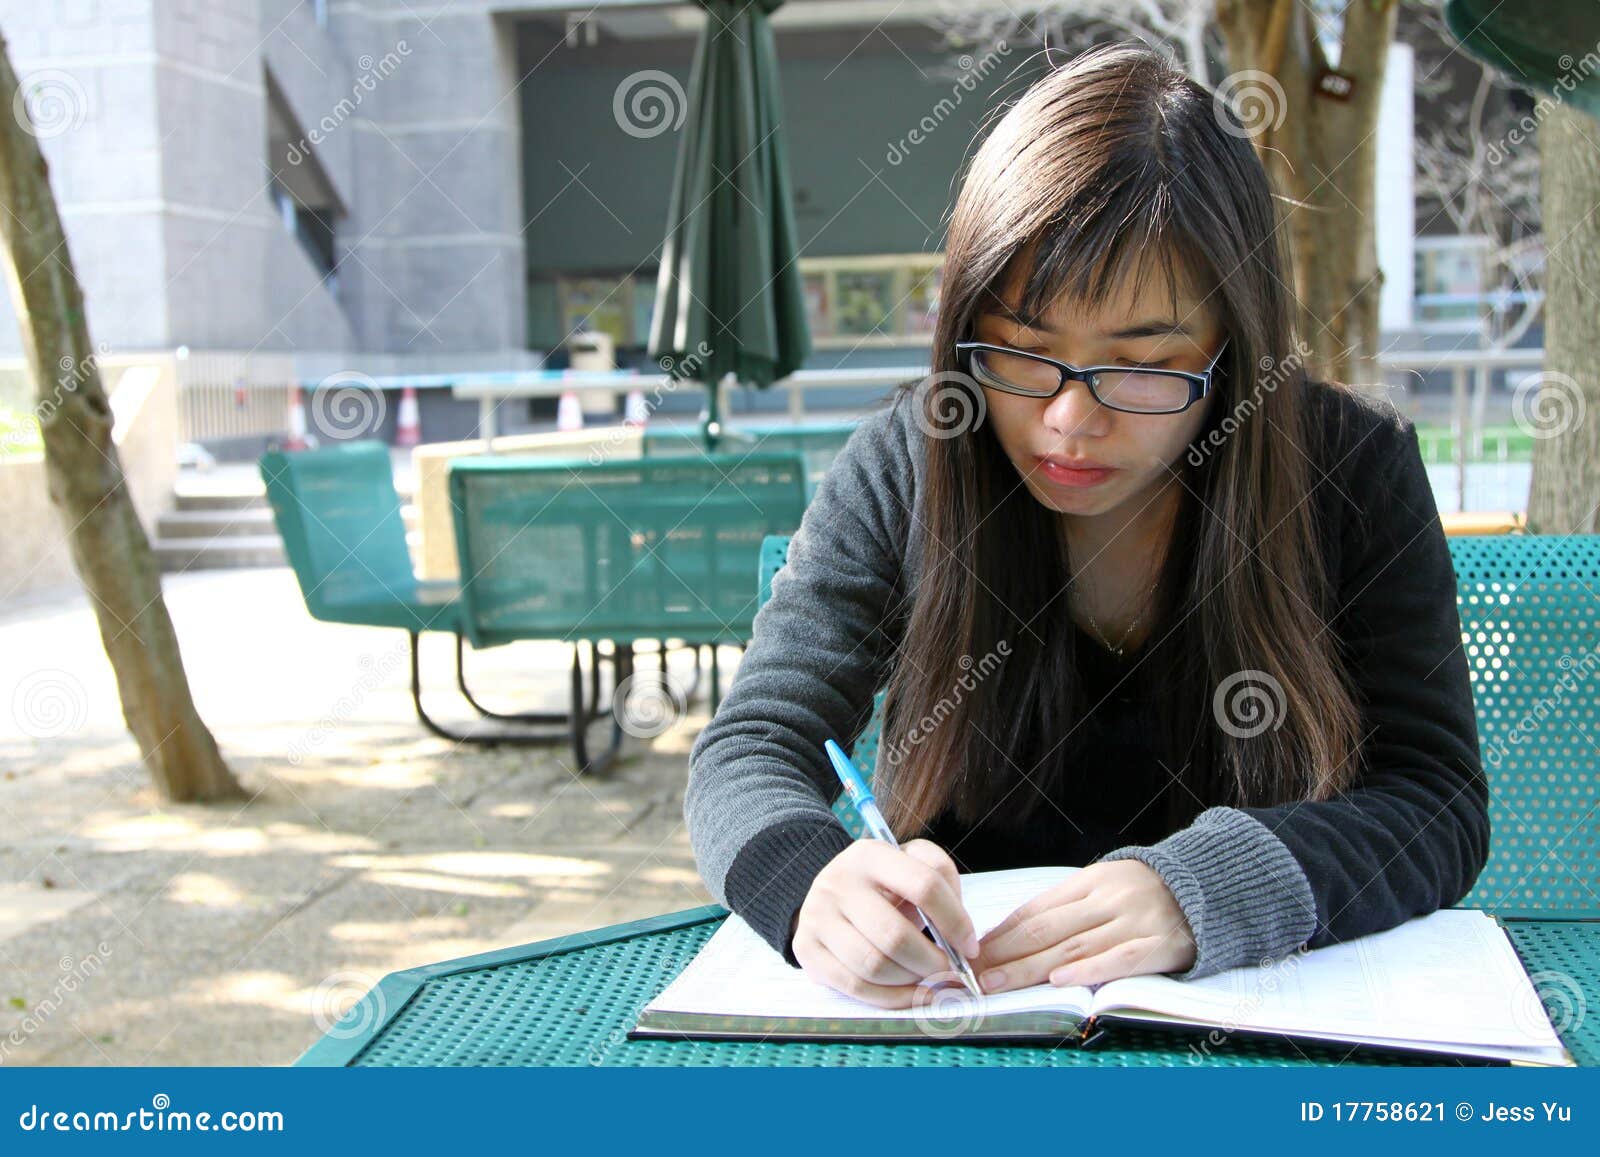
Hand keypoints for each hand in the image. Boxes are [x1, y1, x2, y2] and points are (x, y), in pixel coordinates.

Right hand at [791, 838, 982, 1008]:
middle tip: (951, 974)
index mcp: (870, 854)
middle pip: (894, 936)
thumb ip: (942, 880)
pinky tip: (910, 995)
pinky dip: (890, 999)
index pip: (923, 885)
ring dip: (912, 983)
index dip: (955, 921)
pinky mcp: (806, 948)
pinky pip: (853, 986)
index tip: (970, 947)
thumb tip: (962, 935)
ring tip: (931, 983)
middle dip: (932, 963)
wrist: (831, 892)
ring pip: (873, 965)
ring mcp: (817, 916)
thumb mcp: (912, 864)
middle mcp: (838, 882)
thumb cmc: (884, 884)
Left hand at [973, 860, 1194, 991]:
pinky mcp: (1158, 945)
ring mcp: (1132, 922)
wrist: (1208, 886)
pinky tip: (1059, 980)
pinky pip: (1119, 959)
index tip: (975, 951)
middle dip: (1006, 953)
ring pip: (1073, 946)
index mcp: (1090, 881)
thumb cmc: (1146, 891)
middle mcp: (1107, 899)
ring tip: (1000, 981)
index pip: (1036, 909)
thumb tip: (1013, 933)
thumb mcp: (1104, 885)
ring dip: (1031, 967)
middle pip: (1047, 929)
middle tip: (975, 972)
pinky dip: (1088, 970)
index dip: (1003, 933)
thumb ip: (1067, 907)